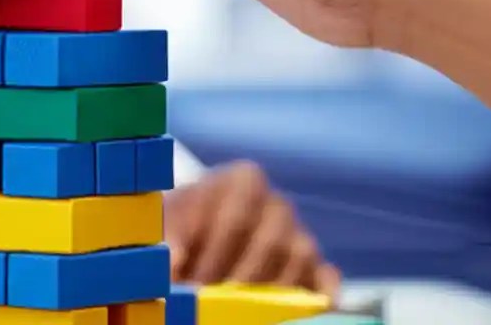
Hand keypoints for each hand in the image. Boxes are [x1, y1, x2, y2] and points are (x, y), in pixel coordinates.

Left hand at [165, 161, 339, 297]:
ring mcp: (299, 236)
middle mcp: (277, 204)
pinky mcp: (314, 268)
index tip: (188, 280)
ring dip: (264, 292)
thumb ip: (169, 236)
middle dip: (235, 278)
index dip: (212, 255)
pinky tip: (291, 310)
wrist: (196, 238)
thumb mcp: (168, 221)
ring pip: (297, 261)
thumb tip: (172, 262)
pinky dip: (313, 297)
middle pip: (270, 242)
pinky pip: (323, 281)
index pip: (237, 218)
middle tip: (207, 300)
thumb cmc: (182, 226)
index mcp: (244, 180)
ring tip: (231, 308)